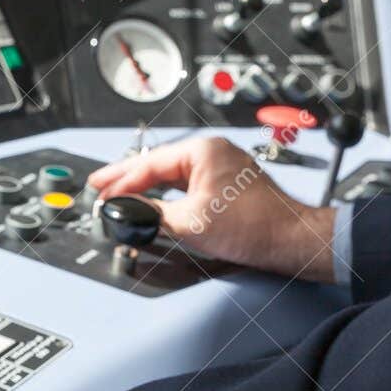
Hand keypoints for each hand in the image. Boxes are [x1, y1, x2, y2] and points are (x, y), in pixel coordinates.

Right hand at [85, 137, 337, 282]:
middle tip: (100, 184)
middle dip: (127, 177)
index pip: (150, 164)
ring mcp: (222, 167)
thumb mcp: (189, 222)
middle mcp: (213, 152)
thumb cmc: (254, 226)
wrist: (290, 239)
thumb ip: (152, 213)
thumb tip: (127, 210)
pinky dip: (166, 193)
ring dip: (146, 185)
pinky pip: (187, 183)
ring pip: (172, 174)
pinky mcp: (227, 183)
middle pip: (158, 164)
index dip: (121, 181)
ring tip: (120, 192)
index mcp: (203, 151)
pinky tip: (153, 200)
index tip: (101, 191)